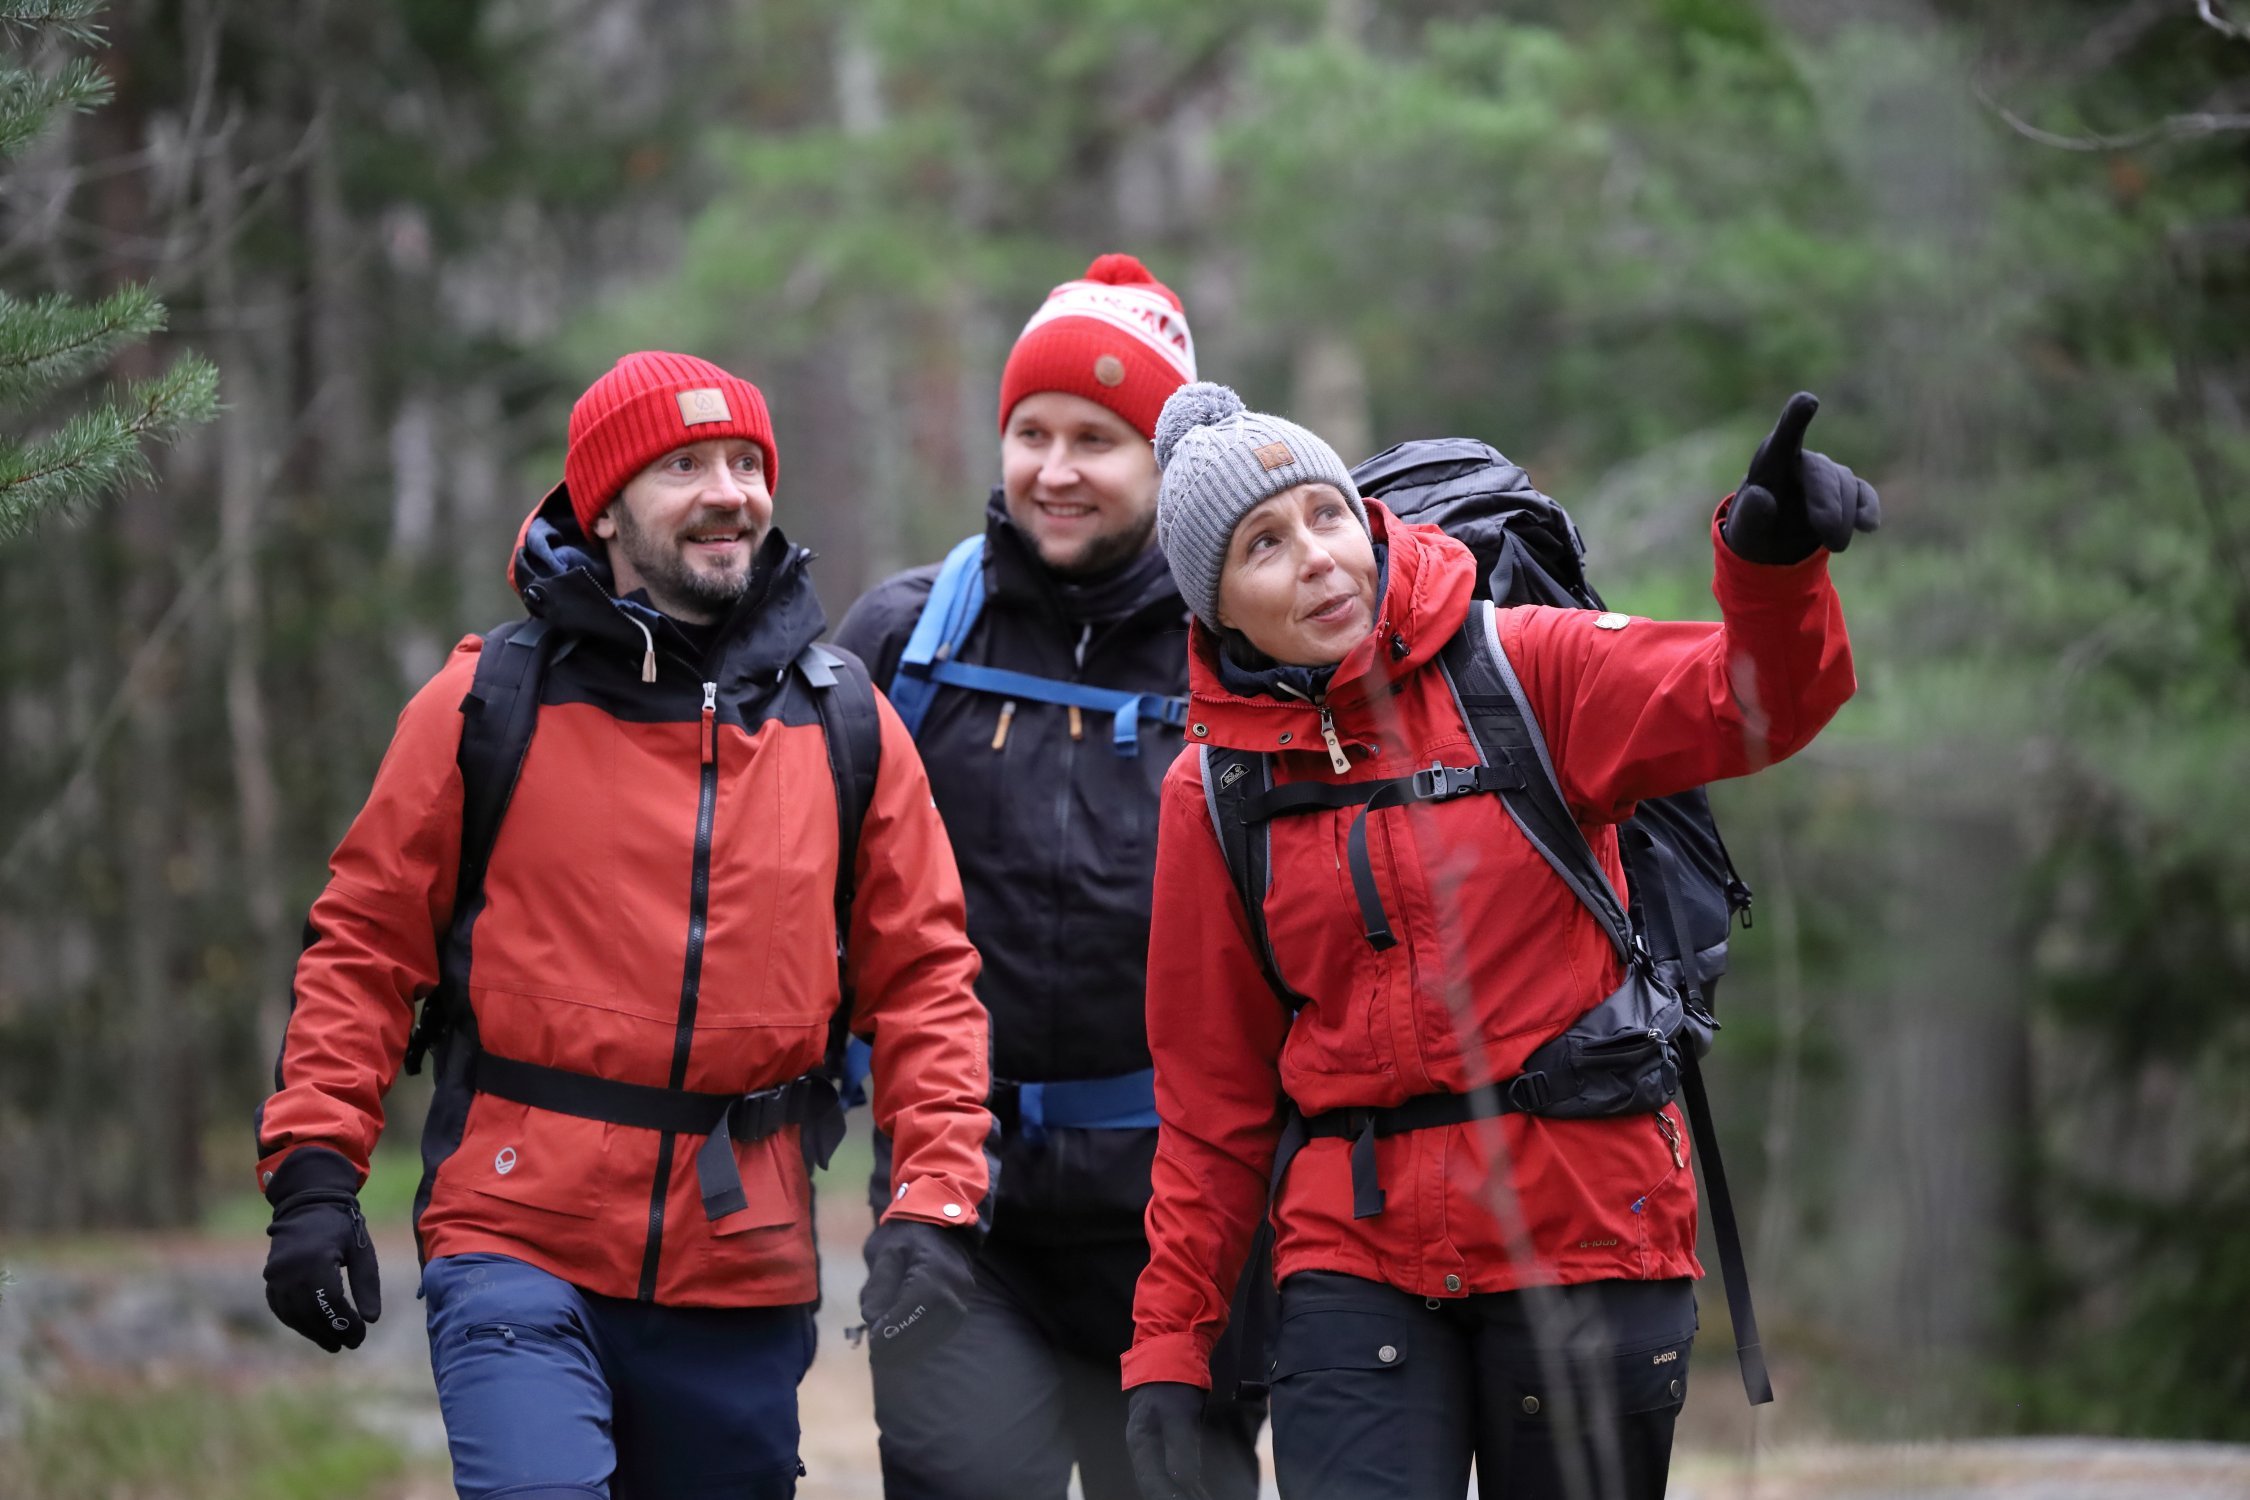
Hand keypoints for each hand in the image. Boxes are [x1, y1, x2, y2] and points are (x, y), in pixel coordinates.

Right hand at [261, 1147, 380, 1352]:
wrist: (309, 1204)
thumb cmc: (341, 1226)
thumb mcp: (361, 1250)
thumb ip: (366, 1284)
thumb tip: (373, 1320)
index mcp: (316, 1260)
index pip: (331, 1303)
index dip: (346, 1323)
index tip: (361, 1334)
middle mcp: (290, 1270)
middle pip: (310, 1313)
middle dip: (331, 1332)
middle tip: (350, 1344)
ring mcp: (276, 1274)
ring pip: (293, 1314)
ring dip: (313, 1332)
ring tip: (333, 1343)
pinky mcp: (270, 1277)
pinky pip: (280, 1307)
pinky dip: (296, 1321)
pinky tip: (312, 1329)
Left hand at [858, 1219, 974, 1364]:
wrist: (941, 1229)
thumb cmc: (908, 1238)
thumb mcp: (885, 1254)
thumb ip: (878, 1288)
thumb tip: (874, 1323)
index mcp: (934, 1276)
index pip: (911, 1317)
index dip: (891, 1336)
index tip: (873, 1347)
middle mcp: (954, 1294)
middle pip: (924, 1336)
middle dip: (898, 1348)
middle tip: (876, 1354)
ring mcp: (961, 1305)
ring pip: (933, 1342)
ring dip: (909, 1349)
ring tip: (887, 1348)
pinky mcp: (959, 1314)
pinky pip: (939, 1337)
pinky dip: (919, 1343)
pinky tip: (902, 1342)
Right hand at [1126, 1381, 1211, 1499]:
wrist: (1169, 1357)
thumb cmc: (1173, 1384)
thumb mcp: (1179, 1414)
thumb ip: (1181, 1448)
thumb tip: (1184, 1482)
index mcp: (1141, 1443)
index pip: (1153, 1483)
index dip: (1169, 1499)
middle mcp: (1145, 1449)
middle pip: (1158, 1486)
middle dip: (1178, 1498)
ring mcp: (1155, 1446)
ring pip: (1169, 1481)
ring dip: (1186, 1494)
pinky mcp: (1167, 1443)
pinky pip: (1177, 1472)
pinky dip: (1189, 1485)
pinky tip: (1200, 1493)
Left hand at [1723, 392, 1881, 563]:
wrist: (1772, 539)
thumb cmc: (1754, 527)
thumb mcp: (1744, 530)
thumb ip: (1750, 515)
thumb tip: (1762, 497)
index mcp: (1772, 461)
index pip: (1785, 435)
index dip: (1796, 417)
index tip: (1808, 400)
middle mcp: (1802, 460)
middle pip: (1822, 474)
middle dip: (1829, 507)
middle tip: (1833, 543)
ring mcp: (1828, 474)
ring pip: (1845, 487)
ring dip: (1843, 520)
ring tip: (1835, 546)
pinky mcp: (1847, 491)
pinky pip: (1863, 494)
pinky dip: (1868, 509)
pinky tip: (1868, 526)